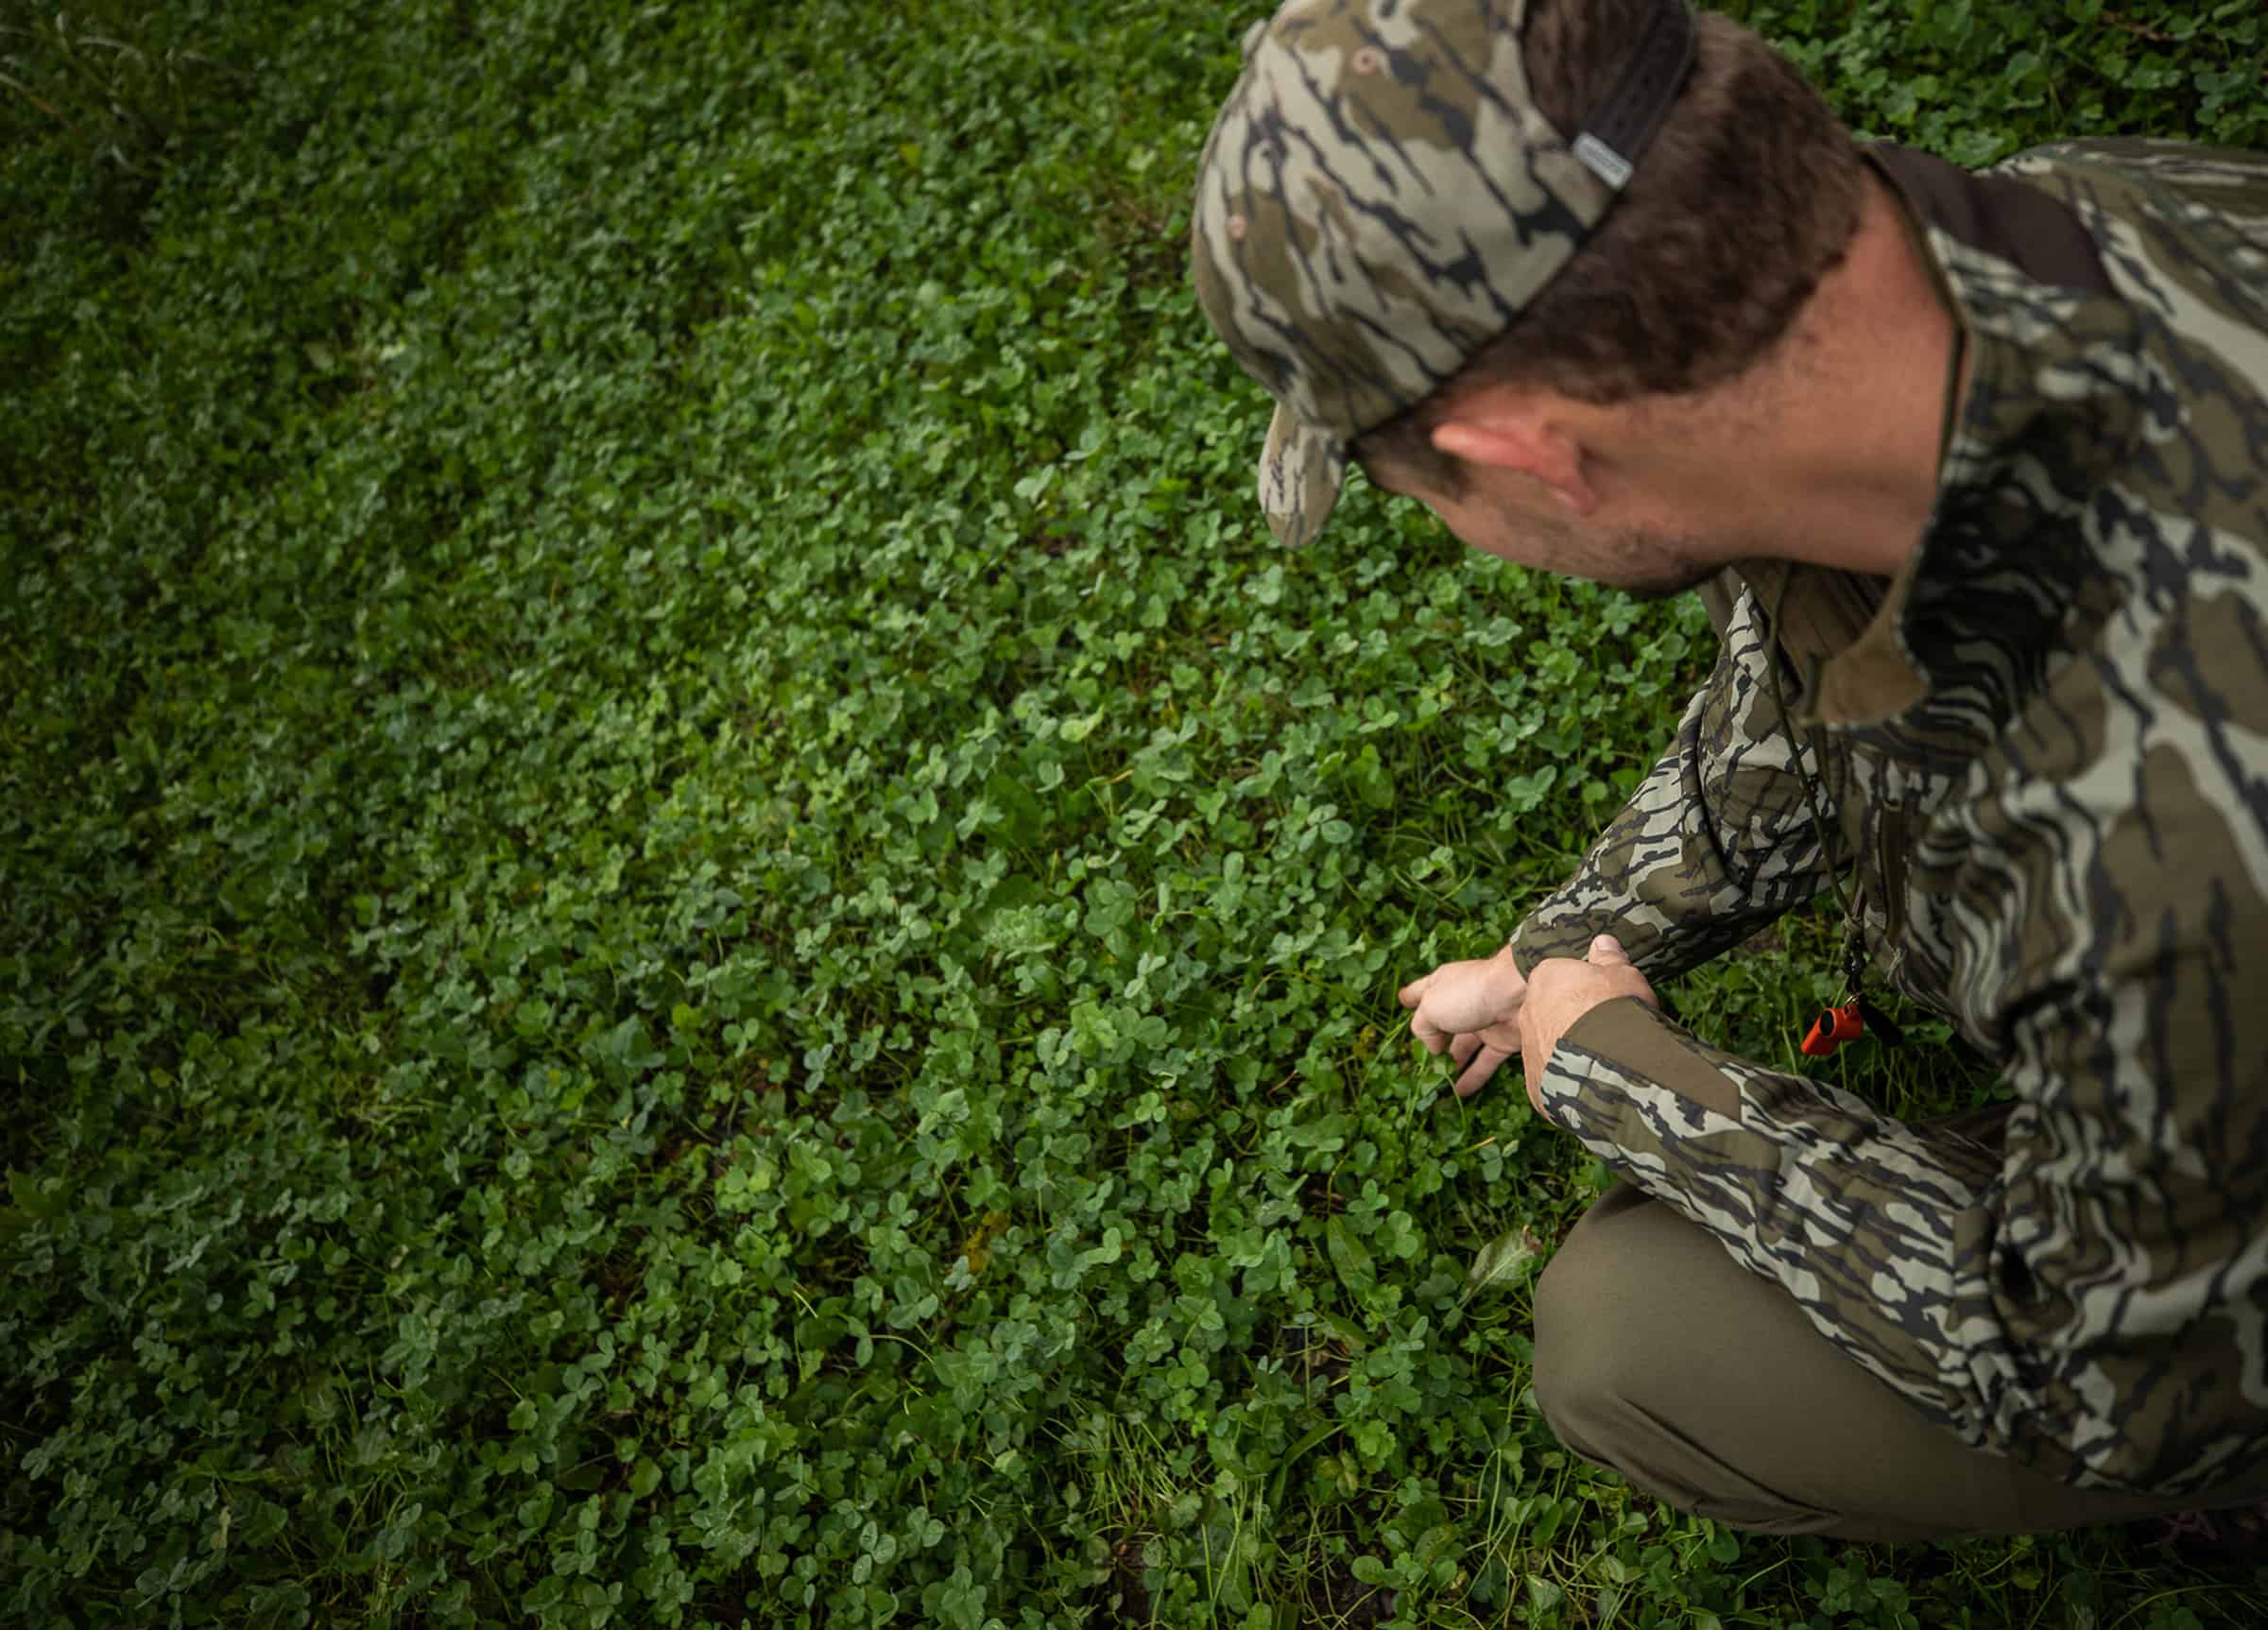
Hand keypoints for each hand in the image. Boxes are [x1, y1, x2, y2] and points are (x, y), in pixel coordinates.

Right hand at [1397, 946, 1526, 1097]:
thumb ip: (1422, 1028)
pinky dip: (1473, 1077)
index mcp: (1443, 985)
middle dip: (1433, 1042)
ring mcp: (1484, 1021)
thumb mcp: (1431, 1008)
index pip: (1421, 991)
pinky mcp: (1503, 1039)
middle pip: (1443, 1023)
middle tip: (1422, 1062)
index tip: (1404, 1002)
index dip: (1411, 998)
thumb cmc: (1469, 994)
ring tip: (1439, 1082)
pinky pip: (1485, 1061)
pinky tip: (1461, 1092)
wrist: (1520, 995)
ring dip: (1453, 1063)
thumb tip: (1434, 1048)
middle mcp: (1463, 1001)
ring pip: (1464, 1046)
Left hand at [1519, 933, 1657, 1113]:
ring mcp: (1530, 1050)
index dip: (1587, 987)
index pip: (1562, 977)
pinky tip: (1593, 1078)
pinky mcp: (1536, 1085)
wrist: (1609, 1064)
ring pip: (1552, 1045)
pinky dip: (1570, 1078)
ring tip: (1604, 1056)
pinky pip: (1552, 1077)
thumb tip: (1603, 942)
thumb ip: (1610, 958)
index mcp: (1545, 978)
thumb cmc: (1616, 1009)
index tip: (1605, 996)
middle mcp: (1529, 1012)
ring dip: (1572, 1049)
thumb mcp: (1622, 973)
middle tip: (1607, 1027)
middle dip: (1576, 1018)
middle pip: (1554, 1011)